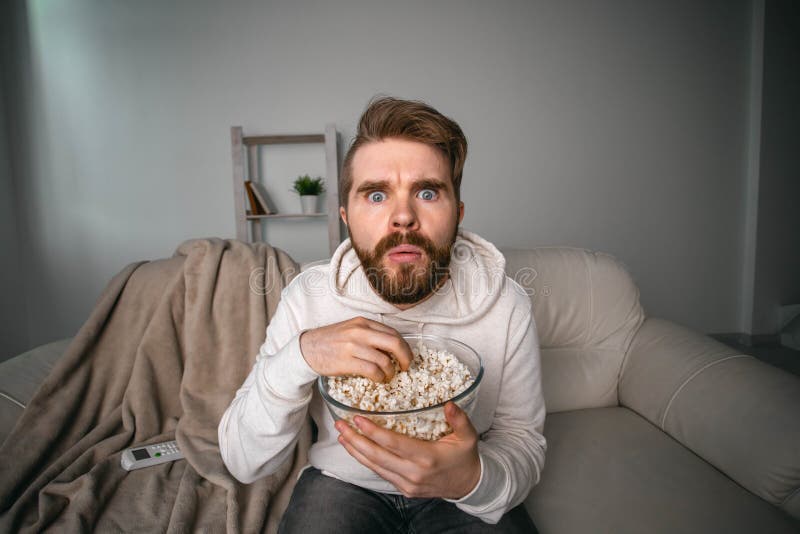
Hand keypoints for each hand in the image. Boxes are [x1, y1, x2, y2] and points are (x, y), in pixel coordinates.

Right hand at [299, 316, 412, 381]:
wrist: (307, 348)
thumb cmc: (330, 341)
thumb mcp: (351, 329)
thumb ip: (370, 334)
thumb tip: (392, 347)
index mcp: (363, 322)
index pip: (393, 333)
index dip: (404, 347)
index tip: (406, 357)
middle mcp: (360, 331)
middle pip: (394, 343)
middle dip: (405, 357)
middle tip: (406, 367)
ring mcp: (353, 346)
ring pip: (384, 360)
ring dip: (390, 372)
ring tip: (387, 377)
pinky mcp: (347, 361)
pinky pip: (372, 370)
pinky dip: (379, 377)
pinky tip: (378, 379)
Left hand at [335, 402, 480, 499]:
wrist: (468, 485)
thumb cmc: (465, 457)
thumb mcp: (468, 436)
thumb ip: (459, 419)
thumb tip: (449, 404)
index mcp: (427, 458)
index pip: (393, 443)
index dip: (373, 432)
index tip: (358, 419)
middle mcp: (414, 473)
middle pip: (377, 456)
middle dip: (355, 440)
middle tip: (340, 425)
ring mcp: (407, 484)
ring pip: (375, 466)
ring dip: (356, 451)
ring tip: (342, 435)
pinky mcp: (404, 489)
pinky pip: (380, 473)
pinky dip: (366, 460)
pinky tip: (356, 449)